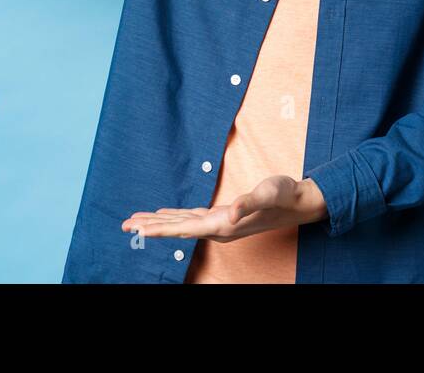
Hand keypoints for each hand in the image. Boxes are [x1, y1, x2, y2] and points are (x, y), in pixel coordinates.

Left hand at [120, 176, 328, 241]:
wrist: (299, 202)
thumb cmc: (284, 195)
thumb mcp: (268, 193)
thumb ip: (249, 203)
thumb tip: (231, 214)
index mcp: (223, 224)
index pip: (185, 228)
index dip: (160, 229)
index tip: (137, 230)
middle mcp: (218, 227)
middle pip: (177, 228)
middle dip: (150, 227)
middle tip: (123, 225)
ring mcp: (220, 223)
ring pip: (181, 223)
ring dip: (158, 222)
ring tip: (135, 222)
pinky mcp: (223, 215)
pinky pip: (191, 217)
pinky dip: (175, 215)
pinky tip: (164, 213)